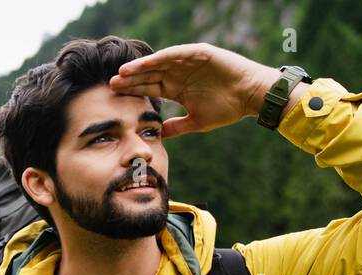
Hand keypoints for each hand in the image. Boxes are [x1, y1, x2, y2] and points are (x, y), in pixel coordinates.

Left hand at [108, 43, 287, 136]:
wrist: (250, 96)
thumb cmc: (227, 109)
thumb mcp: (196, 121)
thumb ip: (177, 127)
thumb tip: (159, 135)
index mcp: (177, 89)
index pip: (150, 89)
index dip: (133, 92)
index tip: (115, 97)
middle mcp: (179, 74)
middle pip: (149, 76)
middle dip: (131, 80)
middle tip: (111, 84)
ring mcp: (188, 62)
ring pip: (159, 64)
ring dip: (141, 68)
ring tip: (123, 73)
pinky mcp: (199, 53)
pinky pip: (176, 54)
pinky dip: (160, 58)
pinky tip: (145, 64)